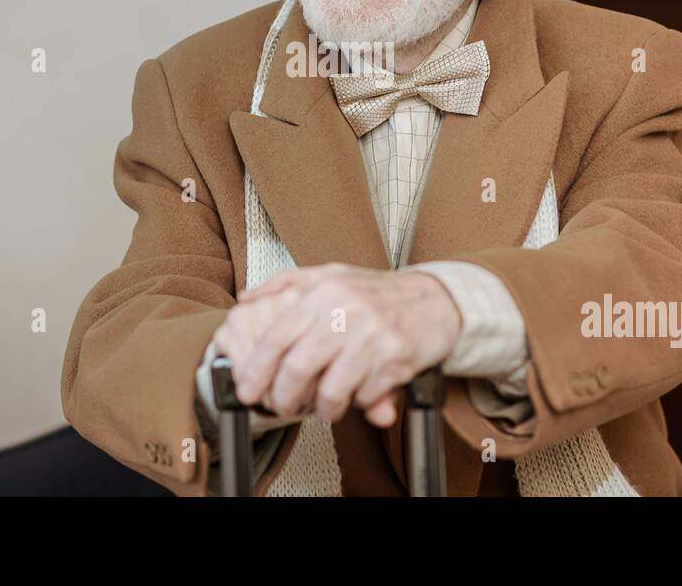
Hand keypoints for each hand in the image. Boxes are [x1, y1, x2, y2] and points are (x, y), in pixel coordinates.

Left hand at [213, 264, 461, 427]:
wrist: (435, 300)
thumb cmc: (378, 293)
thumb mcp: (331, 274)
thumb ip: (286, 282)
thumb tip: (246, 298)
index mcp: (325, 290)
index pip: (278, 335)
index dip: (257, 369)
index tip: (247, 390)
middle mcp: (347, 310)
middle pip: (298, 368)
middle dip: (284, 397)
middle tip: (283, 406)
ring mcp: (373, 334)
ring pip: (331, 390)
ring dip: (324, 408)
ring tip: (326, 405)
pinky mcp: (396, 357)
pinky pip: (364, 396)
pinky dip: (358, 403)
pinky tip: (361, 392)